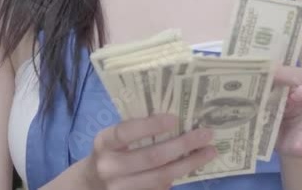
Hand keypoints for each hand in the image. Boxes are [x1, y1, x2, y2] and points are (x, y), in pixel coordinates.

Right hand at [82, 114, 216, 189]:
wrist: (92, 185)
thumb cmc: (110, 153)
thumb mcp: (113, 139)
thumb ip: (135, 130)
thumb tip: (176, 119)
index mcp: (104, 143)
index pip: (126, 132)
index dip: (150, 125)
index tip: (174, 118)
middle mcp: (109, 167)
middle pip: (151, 157)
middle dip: (183, 145)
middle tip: (206, 134)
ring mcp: (120, 188)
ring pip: (161, 177)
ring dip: (189, 164)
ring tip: (209, 152)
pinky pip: (160, 189)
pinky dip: (178, 177)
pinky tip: (192, 166)